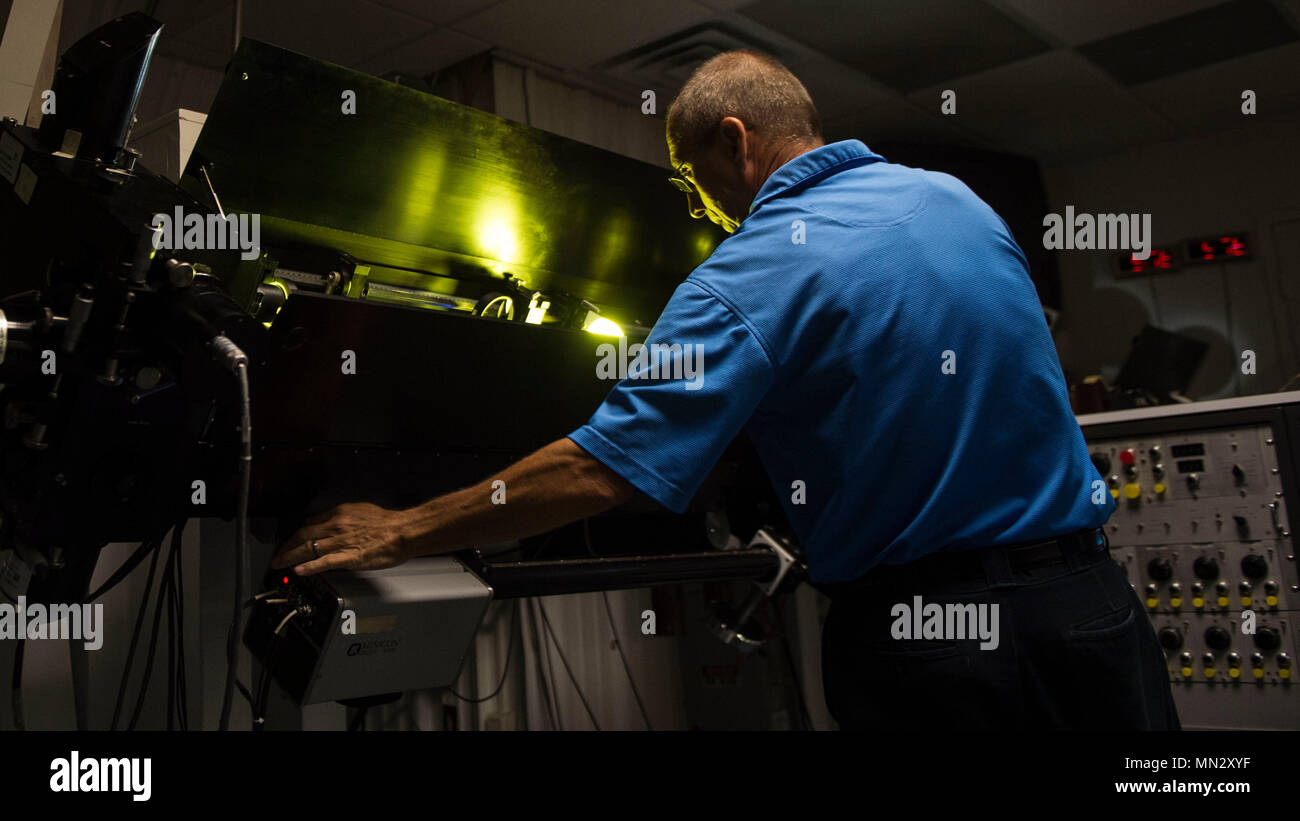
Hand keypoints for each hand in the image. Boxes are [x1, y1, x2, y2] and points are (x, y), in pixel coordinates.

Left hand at [271, 502, 412, 575]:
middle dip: (286, 546)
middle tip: (277, 555)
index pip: (310, 523)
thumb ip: (346, 519)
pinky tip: (299, 571)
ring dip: (290, 557)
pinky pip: (324, 562)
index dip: (297, 533)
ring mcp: (342, 541)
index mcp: (340, 513)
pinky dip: (309, 566)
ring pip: (308, 548)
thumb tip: (335, 526)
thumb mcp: (362, 512)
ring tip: (279, 564)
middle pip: (303, 535)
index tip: (292, 541)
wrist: (405, 531)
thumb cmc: (389, 523)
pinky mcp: (349, 557)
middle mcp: (337, 525)